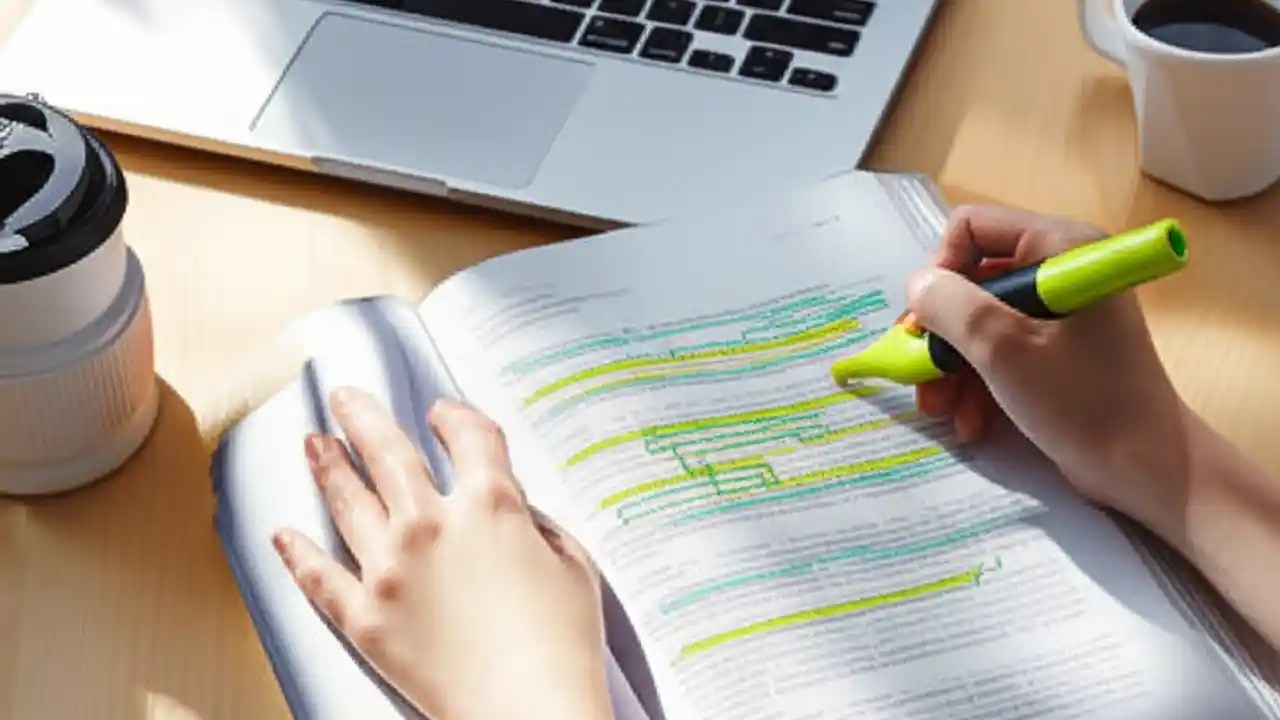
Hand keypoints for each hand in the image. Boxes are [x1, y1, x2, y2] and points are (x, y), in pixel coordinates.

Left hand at [271, 389, 612, 719]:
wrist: (530, 709)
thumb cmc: (562, 643)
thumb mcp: (571, 564)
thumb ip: (535, 527)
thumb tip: (512, 515)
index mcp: (490, 505)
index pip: (468, 436)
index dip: (454, 416)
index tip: (441, 412)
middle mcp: (431, 525)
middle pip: (388, 452)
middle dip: (362, 417)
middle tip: (345, 398)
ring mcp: (390, 570)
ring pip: (347, 502)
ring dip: (328, 466)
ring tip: (314, 442)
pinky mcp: (365, 617)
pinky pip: (320, 578)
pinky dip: (298, 554)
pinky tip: (284, 533)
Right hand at [905, 204, 1186, 519]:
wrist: (1148, 469)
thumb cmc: (1082, 401)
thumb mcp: (1004, 350)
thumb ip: (951, 307)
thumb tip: (918, 285)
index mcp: (1060, 247)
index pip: (973, 227)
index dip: (940, 270)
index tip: (925, 321)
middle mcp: (1062, 268)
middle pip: (973, 279)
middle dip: (941, 332)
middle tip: (918, 372)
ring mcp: (1064, 311)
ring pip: (982, 321)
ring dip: (953, 366)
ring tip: (940, 409)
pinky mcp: (1062, 349)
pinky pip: (1004, 350)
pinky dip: (981, 383)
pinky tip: (971, 422)